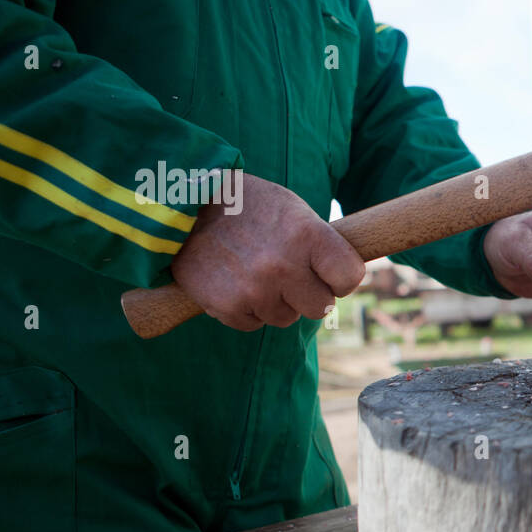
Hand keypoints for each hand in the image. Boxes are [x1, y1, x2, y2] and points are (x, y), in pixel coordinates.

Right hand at [171, 173, 365, 330]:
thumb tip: (347, 278)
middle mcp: (283, 265)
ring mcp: (254, 289)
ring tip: (253, 271)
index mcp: (307, 234)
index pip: (350, 276)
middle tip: (289, 275)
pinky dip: (245, 309)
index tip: (328, 273)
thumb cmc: (248, 207)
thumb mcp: (292, 209)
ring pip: (286, 318)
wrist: (181, 206)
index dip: (341, 278)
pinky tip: (233, 281)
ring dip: (275, 302)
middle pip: (321, 307)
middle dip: (308, 295)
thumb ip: (321, 243)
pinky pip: (253, 324)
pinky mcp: (226, 306)